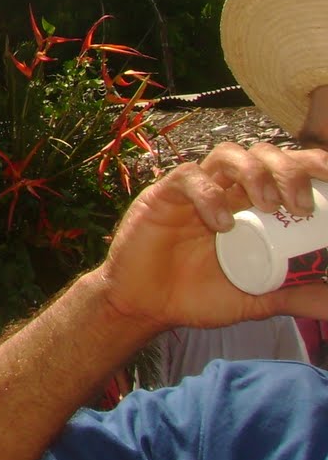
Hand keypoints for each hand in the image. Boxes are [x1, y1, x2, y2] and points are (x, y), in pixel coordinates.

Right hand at [95, 141, 327, 334]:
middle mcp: (228, 191)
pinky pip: (189, 177)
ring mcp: (196, 190)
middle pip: (262, 154)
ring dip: (253, 172)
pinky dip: (209, 194)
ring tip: (266, 203)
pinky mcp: (164, 195)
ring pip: (227, 155)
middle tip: (299, 205)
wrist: (149, 306)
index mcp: (253, 205)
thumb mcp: (260, 298)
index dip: (311, 164)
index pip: (286, 169)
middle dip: (288, 170)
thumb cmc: (201, 295)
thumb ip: (298, 296)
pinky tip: (221, 222)